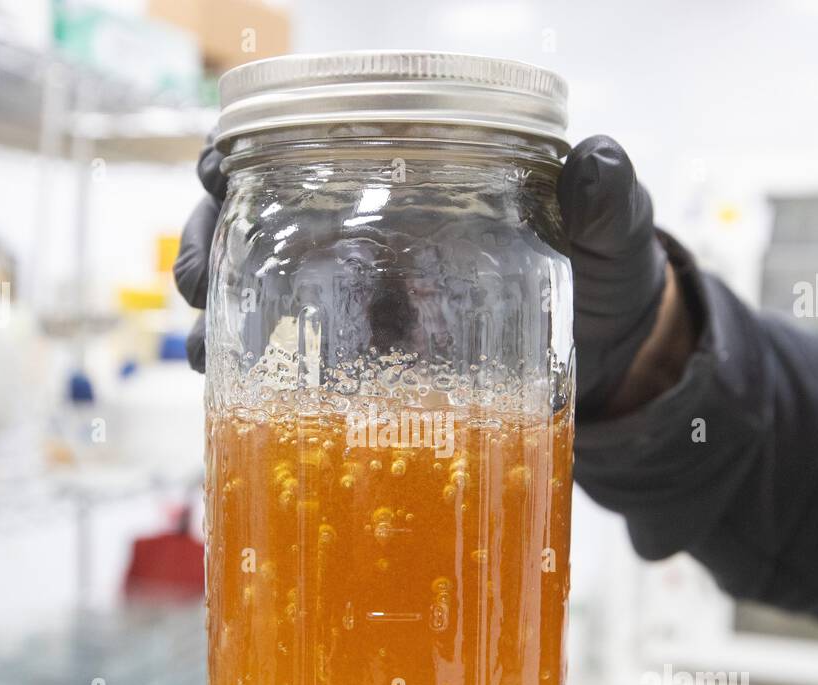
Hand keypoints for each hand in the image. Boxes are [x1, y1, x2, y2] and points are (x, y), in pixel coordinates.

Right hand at [173, 134, 694, 412]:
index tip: (215, 171)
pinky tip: (239, 402)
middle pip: (260, 222)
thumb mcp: (613, 240)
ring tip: (205, 356)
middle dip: (206, 242)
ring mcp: (373, 311)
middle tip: (194, 282)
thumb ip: (606, 203)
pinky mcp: (376, 376)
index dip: (246, 155)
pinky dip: (258, 384)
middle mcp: (380, 242)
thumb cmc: (612, 285)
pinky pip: (299, 371)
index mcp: (420, 189)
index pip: (310, 148)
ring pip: (263, 297)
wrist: (623, 371)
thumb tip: (596, 160)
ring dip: (218, 318)